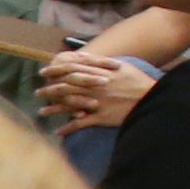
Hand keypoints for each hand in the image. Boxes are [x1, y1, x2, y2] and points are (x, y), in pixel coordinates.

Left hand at [36, 51, 154, 129]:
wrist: (151, 98)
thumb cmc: (138, 81)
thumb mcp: (121, 66)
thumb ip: (100, 62)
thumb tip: (82, 56)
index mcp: (98, 74)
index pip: (71, 70)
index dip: (55, 70)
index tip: (44, 72)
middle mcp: (94, 87)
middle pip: (66, 87)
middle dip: (49, 90)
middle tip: (38, 92)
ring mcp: (96, 103)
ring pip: (69, 106)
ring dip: (54, 109)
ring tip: (42, 111)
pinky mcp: (101, 118)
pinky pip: (80, 124)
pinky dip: (68, 128)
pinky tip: (58, 132)